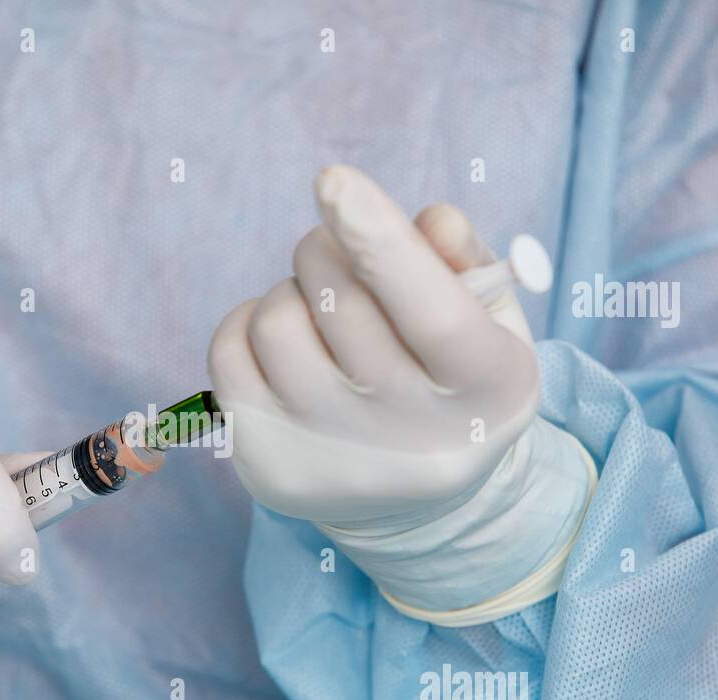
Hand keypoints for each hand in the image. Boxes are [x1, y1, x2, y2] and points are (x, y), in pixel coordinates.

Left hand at [208, 166, 592, 620]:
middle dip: (331, 247)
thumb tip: (429, 223)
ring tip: (325, 316)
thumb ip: (464, 260)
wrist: (415, 504)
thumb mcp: (489, 319)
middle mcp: (410, 436)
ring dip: (295, 290)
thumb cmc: (452, 381)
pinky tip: (289, 346)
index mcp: (487, 388)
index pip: (430, 310)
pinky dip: (250, 326)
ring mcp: (332, 458)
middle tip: (346, 261)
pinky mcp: (269, 466)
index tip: (333, 179)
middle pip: (339, 295)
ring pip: (276, 319)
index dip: (379, 239)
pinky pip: (228, 351)